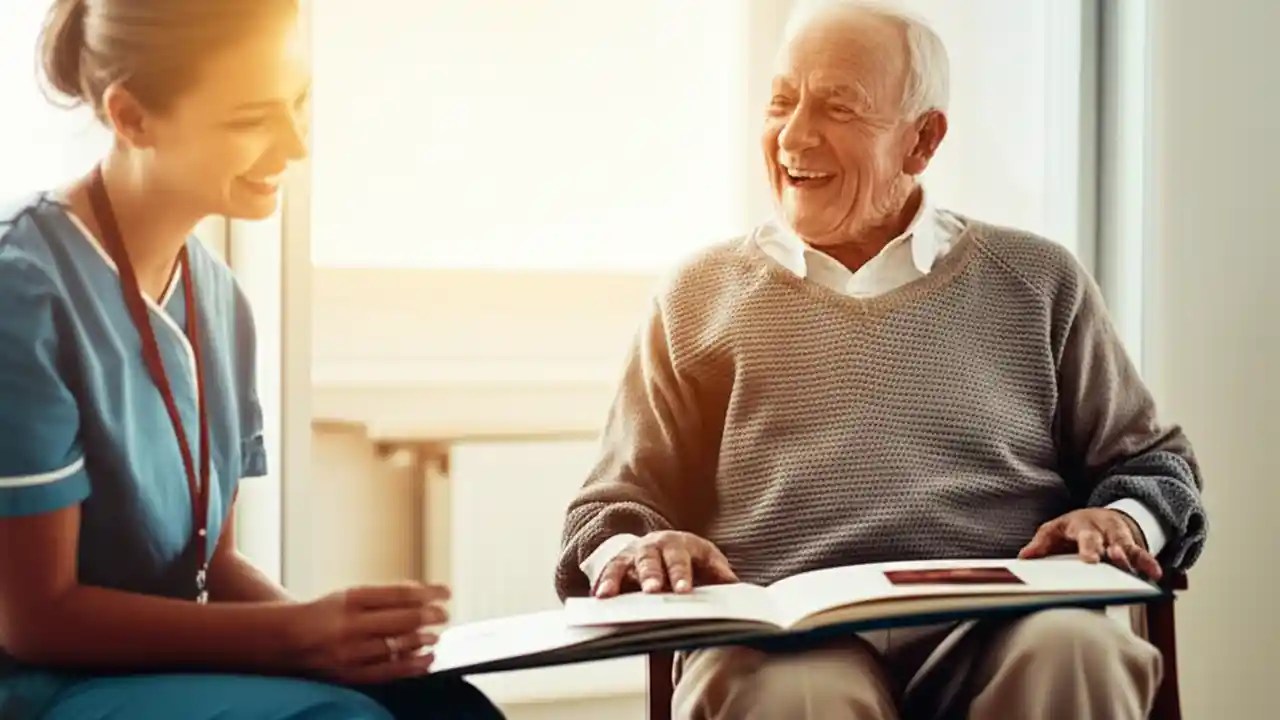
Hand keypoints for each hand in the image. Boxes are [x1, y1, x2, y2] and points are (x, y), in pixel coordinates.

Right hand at [287, 582, 449, 683]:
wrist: (287, 640)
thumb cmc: (326, 614)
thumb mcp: (351, 595)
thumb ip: (385, 596)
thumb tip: (425, 596)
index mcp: (351, 599)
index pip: (399, 594)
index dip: (428, 593)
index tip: (446, 593)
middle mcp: (350, 625)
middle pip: (402, 619)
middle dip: (430, 616)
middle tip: (444, 615)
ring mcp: (350, 652)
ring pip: (397, 646)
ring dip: (423, 640)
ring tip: (436, 636)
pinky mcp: (350, 674)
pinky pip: (388, 671)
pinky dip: (412, 665)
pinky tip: (427, 660)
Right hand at [593, 531, 737, 598]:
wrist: (661, 543)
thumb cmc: (688, 557)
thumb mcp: (706, 559)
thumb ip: (719, 573)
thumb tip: (737, 586)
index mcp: (678, 544)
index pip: (680, 559)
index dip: (681, 574)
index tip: (684, 590)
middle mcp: (652, 546)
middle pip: (650, 560)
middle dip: (650, 575)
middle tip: (651, 590)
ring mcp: (631, 555)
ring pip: (622, 565)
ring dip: (615, 579)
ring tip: (608, 596)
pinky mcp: (615, 565)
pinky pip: (606, 574)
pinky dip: (600, 584)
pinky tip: (595, 598)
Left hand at [1018, 508, 1161, 580]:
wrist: (1098, 516)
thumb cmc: (1072, 528)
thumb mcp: (1054, 530)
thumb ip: (1041, 544)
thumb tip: (1024, 557)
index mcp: (1083, 526)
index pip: (1086, 537)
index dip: (1089, 548)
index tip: (1091, 561)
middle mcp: (1105, 530)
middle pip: (1111, 541)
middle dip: (1114, 552)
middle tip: (1116, 560)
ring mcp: (1121, 538)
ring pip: (1130, 548)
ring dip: (1135, 560)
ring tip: (1144, 573)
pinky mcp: (1133, 546)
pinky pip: (1142, 554)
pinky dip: (1149, 564)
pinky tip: (1156, 576)